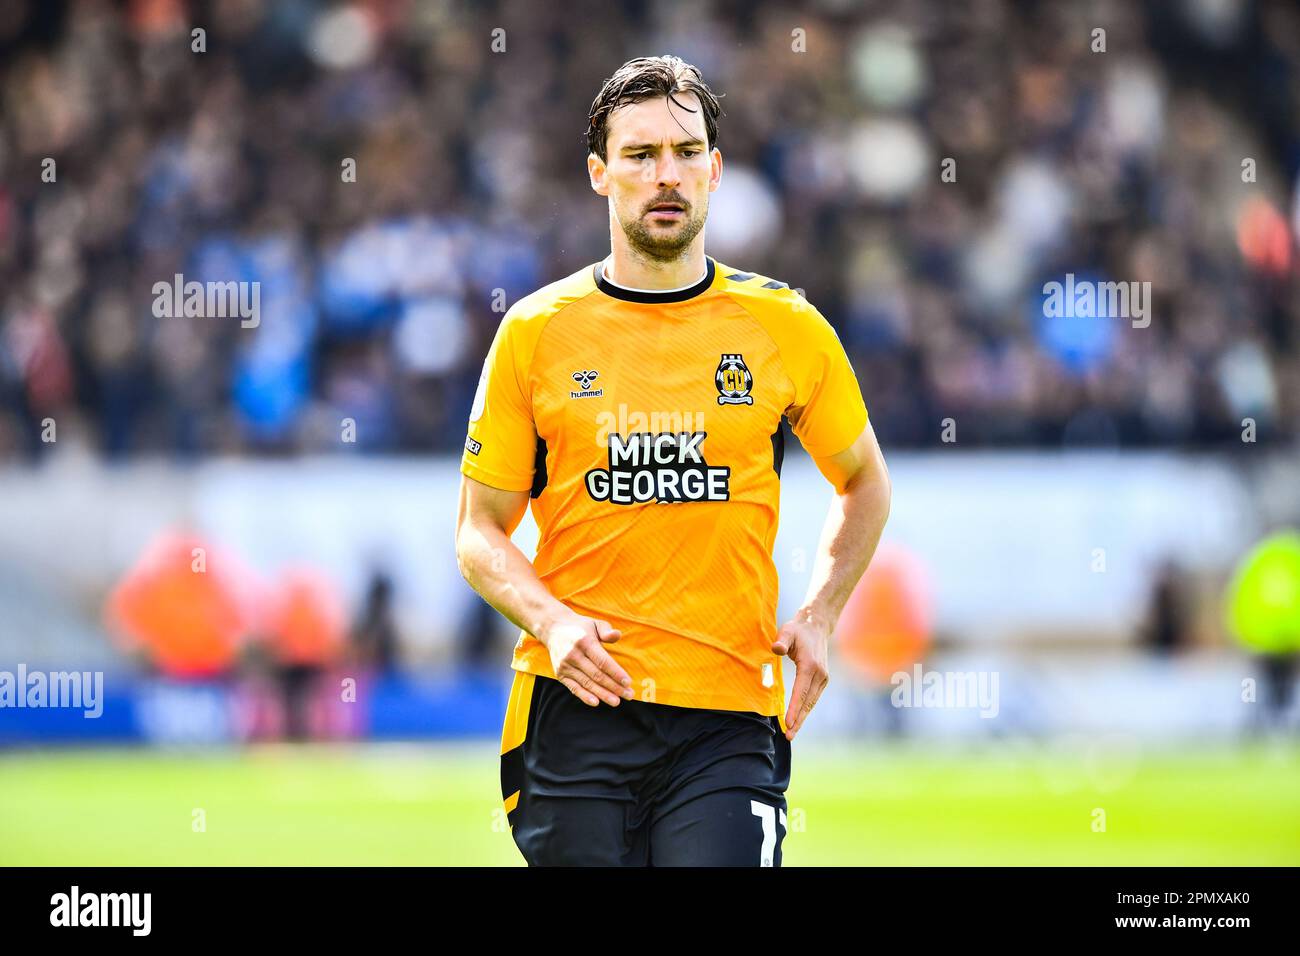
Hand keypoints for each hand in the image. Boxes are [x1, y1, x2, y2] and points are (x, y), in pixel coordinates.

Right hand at [539, 613, 634, 706]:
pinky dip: (584, 696)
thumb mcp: (595, 623)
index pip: (603, 661)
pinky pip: (574, 688)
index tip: (628, 682)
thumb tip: (617, 635)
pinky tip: (596, 702)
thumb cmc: (581, 627)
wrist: (553, 629)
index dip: (616, 673)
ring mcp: (565, 665)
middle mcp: (573, 654)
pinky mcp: (560, 674)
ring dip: (603, 694)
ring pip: (587, 683)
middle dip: (614, 687)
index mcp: (584, 641)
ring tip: (617, 701)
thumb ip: (607, 630)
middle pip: (597, 675)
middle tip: (629, 695)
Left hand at [771, 611, 830, 740]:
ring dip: (802, 718)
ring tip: (791, 732)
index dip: (794, 708)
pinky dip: (805, 710)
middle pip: (807, 702)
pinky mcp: (822, 680)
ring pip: (811, 703)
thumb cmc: (798, 630)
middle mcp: (820, 674)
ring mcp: (823, 678)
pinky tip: (797, 720)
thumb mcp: (787, 630)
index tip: (788, 722)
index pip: (801, 691)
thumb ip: (782, 640)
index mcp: (810, 665)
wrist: (816, 626)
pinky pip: (812, 698)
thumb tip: (776, 649)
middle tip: (788, 735)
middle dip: (798, 720)